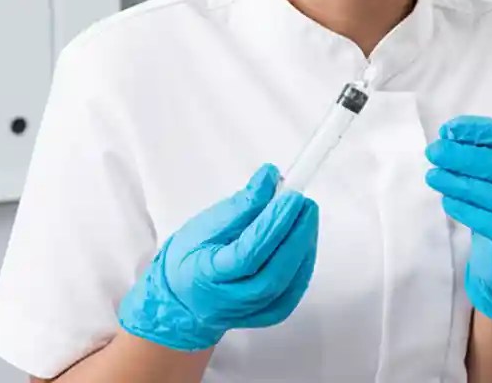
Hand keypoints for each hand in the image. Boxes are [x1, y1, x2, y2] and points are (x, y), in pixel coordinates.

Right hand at [117, 164, 318, 350]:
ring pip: (292, 280)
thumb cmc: (191, 259)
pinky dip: (305, 260)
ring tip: (305, 214)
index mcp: (210, 276)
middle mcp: (234, 300)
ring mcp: (255, 312)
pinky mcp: (273, 314)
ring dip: (305, 243)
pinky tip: (305, 237)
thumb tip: (270, 177)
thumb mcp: (205, 226)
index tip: (291, 196)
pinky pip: (297, 287)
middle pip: (276, 269)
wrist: (186, 299)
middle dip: (297, 232)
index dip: (273, 223)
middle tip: (305, 202)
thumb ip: (241, 204)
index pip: (249, 252)